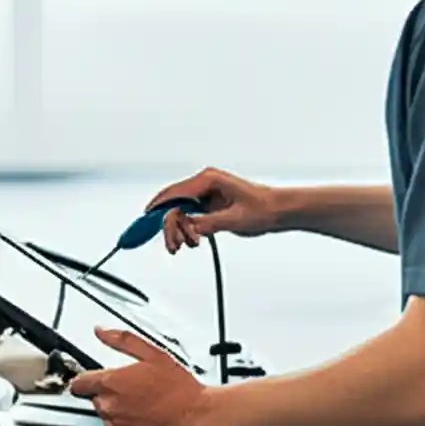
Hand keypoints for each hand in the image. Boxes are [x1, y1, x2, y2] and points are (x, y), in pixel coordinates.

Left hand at [68, 327, 216, 425]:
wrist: (198, 417)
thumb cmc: (181, 388)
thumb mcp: (153, 353)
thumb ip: (122, 340)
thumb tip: (101, 331)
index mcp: (111, 383)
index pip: (77, 383)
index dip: (85, 379)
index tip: (93, 378)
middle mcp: (109, 407)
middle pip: (94, 398)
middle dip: (109, 392)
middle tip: (134, 388)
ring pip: (105, 415)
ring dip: (117, 409)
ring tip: (143, 403)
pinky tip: (143, 417)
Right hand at [146, 167, 280, 253]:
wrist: (278, 211)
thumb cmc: (263, 208)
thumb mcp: (234, 220)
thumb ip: (208, 223)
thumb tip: (187, 227)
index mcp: (209, 179)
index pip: (175, 192)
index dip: (158, 206)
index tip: (146, 217)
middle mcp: (205, 184)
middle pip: (175, 204)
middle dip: (172, 226)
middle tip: (175, 246)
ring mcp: (206, 194)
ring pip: (181, 212)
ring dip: (181, 230)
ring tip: (189, 245)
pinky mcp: (209, 205)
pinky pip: (190, 216)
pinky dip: (188, 230)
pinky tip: (194, 241)